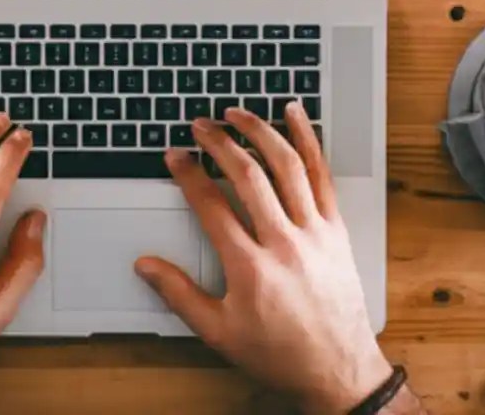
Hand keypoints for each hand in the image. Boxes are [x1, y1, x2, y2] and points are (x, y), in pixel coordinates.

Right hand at [135, 103, 421, 413]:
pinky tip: (297, 118)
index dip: (188, 174)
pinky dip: (309, 142)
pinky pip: (323, 176)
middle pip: (248, 176)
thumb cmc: (280, 354)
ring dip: (261, 133)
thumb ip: (179, 294)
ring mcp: (315, 233)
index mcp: (250, 267)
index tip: (175, 156)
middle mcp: (284, 243)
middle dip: (220, 143)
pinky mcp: (337, 231)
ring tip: (240, 112)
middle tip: (201, 125)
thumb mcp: (218, 332)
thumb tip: (146, 266)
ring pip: (287, 167)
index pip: (211, 205)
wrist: (338, 371)